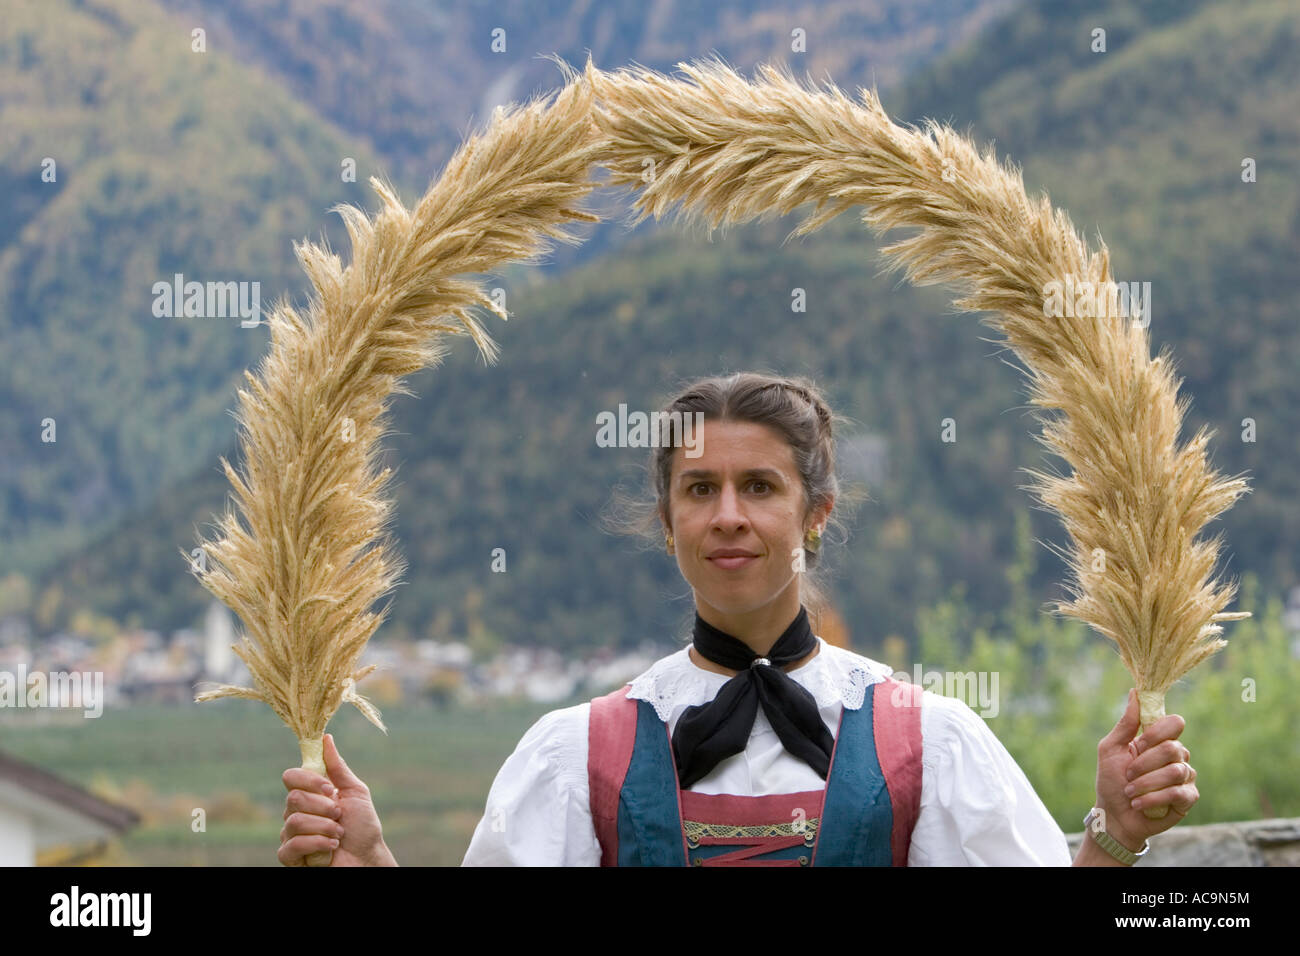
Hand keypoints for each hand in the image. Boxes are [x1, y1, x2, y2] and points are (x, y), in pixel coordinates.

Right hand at [279, 733, 396, 865]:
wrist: (367, 857)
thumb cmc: (363, 826)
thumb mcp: (354, 792)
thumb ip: (338, 768)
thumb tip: (326, 739)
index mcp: (309, 794)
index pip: (290, 777)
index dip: (308, 780)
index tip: (329, 788)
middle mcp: (295, 812)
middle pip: (293, 798)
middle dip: (323, 807)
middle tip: (339, 816)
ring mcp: (290, 835)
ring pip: (294, 821)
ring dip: (324, 827)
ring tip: (338, 834)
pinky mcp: (290, 856)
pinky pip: (291, 846)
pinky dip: (316, 844)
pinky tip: (331, 848)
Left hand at [1093, 688, 1197, 854]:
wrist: (1114, 815)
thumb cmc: (1111, 780)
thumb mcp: (1111, 749)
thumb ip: (1126, 724)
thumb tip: (1135, 692)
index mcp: (1159, 740)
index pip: (1175, 723)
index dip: (1156, 733)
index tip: (1137, 745)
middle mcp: (1177, 755)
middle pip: (1173, 748)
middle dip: (1144, 763)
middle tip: (1128, 774)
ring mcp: (1185, 776)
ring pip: (1176, 771)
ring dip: (1146, 783)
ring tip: (1130, 792)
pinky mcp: (1188, 798)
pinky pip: (1179, 793)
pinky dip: (1154, 798)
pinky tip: (1139, 804)